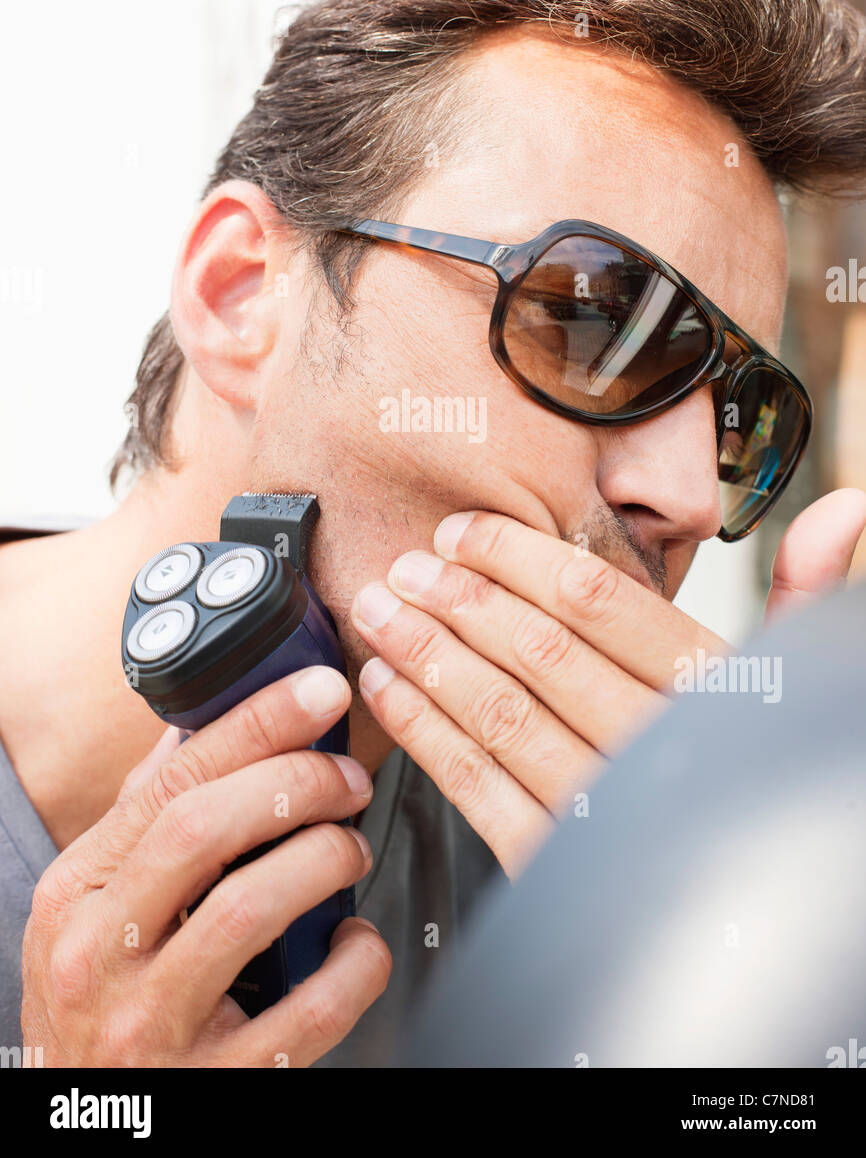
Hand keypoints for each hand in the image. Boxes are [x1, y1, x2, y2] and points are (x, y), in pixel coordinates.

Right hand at [22, 667, 390, 1066]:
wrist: (83, 1127)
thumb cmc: (101, 999)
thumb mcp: (94, 905)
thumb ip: (147, 819)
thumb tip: (202, 728)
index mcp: (76, 892)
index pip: (169, 783)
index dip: (255, 725)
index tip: (320, 691)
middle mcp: (100, 953)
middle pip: (204, 830)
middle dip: (296, 784)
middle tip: (348, 780)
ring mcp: (151, 1025)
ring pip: (251, 908)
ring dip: (326, 860)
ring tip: (350, 850)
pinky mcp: (217, 1085)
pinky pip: (308, 1012)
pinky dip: (354, 965)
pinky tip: (357, 943)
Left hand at [351, 489, 865, 876]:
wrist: (753, 905)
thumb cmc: (758, 770)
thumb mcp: (790, 680)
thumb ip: (803, 595)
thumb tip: (846, 508)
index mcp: (707, 687)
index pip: (599, 603)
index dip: (517, 559)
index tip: (462, 532)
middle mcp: (654, 744)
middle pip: (536, 652)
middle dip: (457, 601)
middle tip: (403, 566)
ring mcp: (603, 807)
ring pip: (499, 715)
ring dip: (427, 658)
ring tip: (381, 614)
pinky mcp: (557, 862)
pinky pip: (479, 790)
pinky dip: (426, 736)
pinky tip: (390, 694)